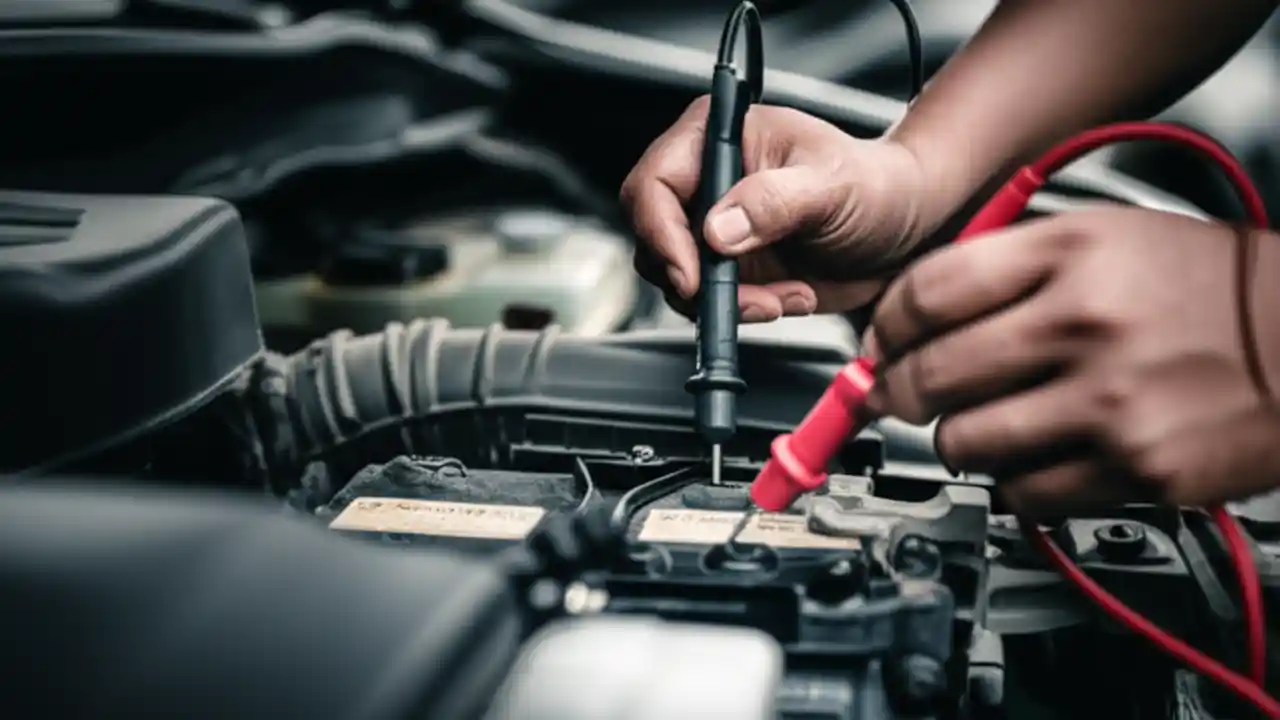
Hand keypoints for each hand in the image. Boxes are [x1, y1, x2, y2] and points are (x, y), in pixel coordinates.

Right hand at [620, 96, 940, 321]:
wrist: (906, 227)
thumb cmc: (876, 185)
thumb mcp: (831, 186)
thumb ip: (773, 202)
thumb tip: (718, 228)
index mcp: (716, 137)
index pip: (653, 184)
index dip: (661, 233)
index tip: (692, 274)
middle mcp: (705, 182)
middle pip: (653, 237)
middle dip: (695, 278)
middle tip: (745, 297)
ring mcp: (713, 229)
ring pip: (677, 278)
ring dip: (726, 302)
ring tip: (785, 296)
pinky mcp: (729, 269)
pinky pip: (709, 303)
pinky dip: (745, 313)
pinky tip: (790, 297)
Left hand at [863, 207, 1279, 514]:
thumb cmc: (1209, 286)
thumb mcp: (1108, 235)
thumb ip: (1011, 263)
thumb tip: (916, 310)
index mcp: (1071, 251)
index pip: (927, 291)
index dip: (885, 325)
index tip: (881, 342)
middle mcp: (1084, 321)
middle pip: (930, 373)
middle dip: (897, 391)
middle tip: (902, 393)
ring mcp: (1109, 400)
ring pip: (963, 442)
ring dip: (956, 439)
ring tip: (982, 423)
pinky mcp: (1135, 468)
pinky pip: (1023, 494)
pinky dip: (1015, 483)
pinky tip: (1038, 456)